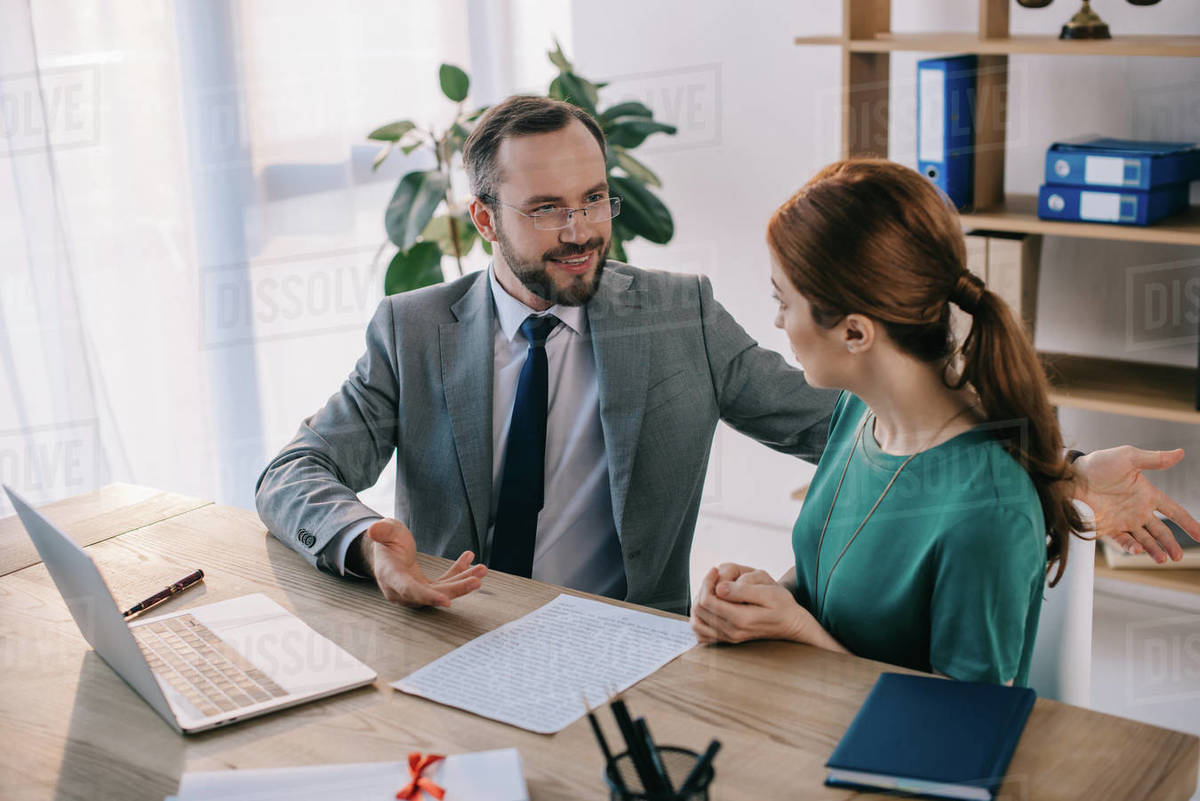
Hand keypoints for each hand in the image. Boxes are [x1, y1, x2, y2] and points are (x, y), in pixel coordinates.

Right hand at [362, 519, 486, 607]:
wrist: (385, 551)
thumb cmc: (385, 541)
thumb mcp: (385, 531)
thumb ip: (382, 531)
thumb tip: (373, 529)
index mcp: (390, 577)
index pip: (409, 590)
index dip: (427, 596)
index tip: (446, 601)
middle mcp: (403, 590)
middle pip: (431, 594)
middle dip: (455, 589)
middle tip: (476, 581)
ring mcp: (416, 591)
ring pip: (442, 591)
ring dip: (463, 581)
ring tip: (482, 569)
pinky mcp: (426, 587)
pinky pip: (445, 583)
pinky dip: (459, 573)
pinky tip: (470, 559)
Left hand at [690, 567, 811, 643]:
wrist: (792, 624)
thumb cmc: (783, 605)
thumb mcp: (768, 592)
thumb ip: (743, 590)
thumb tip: (719, 588)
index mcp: (741, 619)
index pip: (708, 601)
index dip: (707, 581)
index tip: (715, 570)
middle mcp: (732, 632)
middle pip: (700, 610)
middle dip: (703, 589)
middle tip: (715, 577)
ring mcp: (729, 638)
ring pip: (697, 621)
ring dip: (700, 602)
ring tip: (712, 590)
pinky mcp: (727, 640)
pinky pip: (702, 633)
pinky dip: (700, 618)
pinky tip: (711, 605)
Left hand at [1075, 447, 1199, 563]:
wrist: (1069, 478)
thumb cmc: (1098, 465)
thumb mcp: (1129, 458)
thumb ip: (1154, 459)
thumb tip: (1181, 452)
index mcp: (1147, 494)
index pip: (1174, 511)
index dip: (1189, 523)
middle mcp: (1137, 510)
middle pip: (1161, 532)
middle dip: (1171, 544)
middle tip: (1178, 556)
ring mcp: (1123, 521)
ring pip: (1146, 540)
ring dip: (1155, 550)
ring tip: (1163, 559)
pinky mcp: (1108, 528)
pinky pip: (1124, 541)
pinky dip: (1132, 547)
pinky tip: (1138, 549)